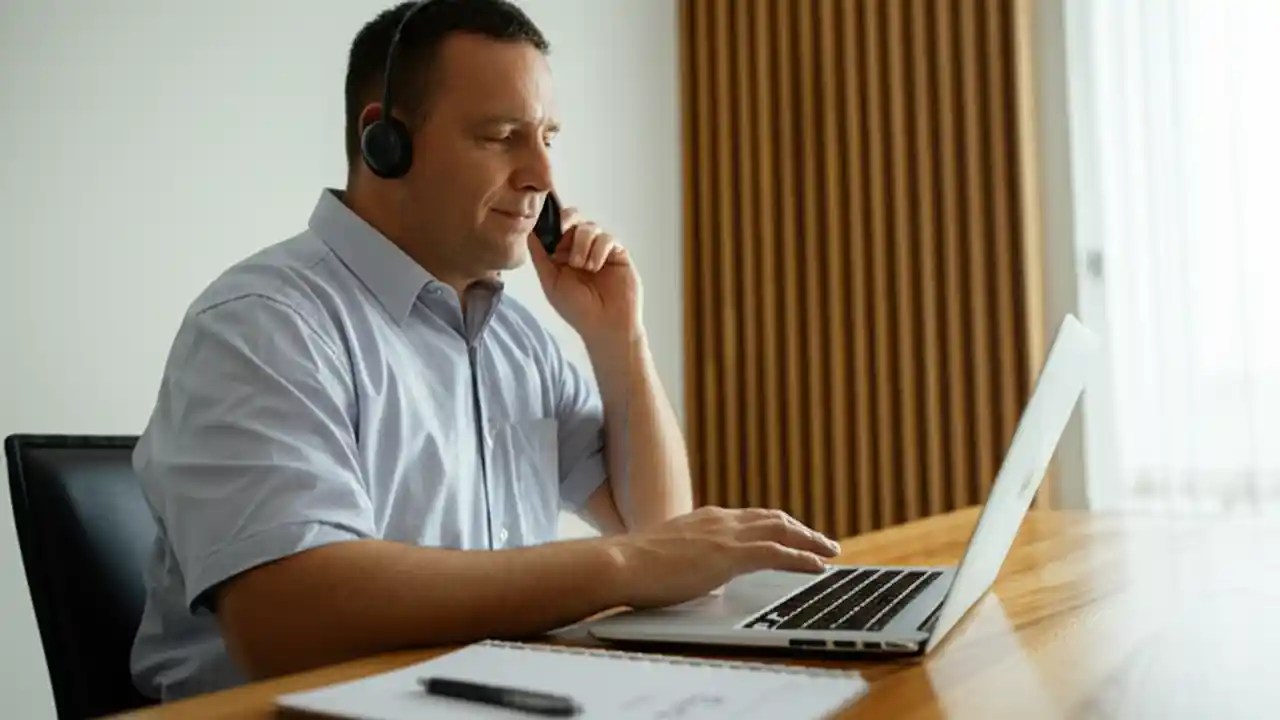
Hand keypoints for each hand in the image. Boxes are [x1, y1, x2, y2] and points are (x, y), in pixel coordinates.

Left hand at [527, 206, 641, 346]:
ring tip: (582, 265)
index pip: (555, 227)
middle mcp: (581, 248)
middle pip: (573, 219)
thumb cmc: (577, 310)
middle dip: (567, 221)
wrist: (605, 325)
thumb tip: (529, 231)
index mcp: (562, 254)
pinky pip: (607, 238)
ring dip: (582, 242)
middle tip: (563, 231)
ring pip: (590, 227)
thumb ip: (540, 256)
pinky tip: (596, 267)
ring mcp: (600, 249)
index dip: (551, 222)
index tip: (548, 225)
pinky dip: (599, 249)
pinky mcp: (618, 253)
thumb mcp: (550, 282)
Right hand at [604, 507, 841, 609]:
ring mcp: (726, 534)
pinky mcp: (730, 554)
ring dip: (809, 540)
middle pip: (773, 518)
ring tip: (829, 551)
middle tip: (822, 542)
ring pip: (782, 530)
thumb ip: (691, 562)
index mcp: (705, 519)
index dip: (777, 526)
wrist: (621, 563)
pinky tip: (817, 566)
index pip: (751, 518)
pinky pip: (778, 552)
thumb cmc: (636, 567)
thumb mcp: (670, 558)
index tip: (792, 533)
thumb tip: (703, 580)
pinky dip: (802, 558)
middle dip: (801, 529)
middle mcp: (720, 519)